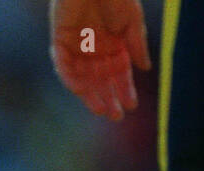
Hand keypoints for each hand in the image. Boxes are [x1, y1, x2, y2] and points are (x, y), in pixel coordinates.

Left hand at [49, 0, 150, 120]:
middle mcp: (95, 50)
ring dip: (91, 96)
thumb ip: (136, 45)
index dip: (125, 89)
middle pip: (101, 81)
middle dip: (109, 98)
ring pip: (83, 79)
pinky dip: (71, 80)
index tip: (132, 105)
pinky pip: (64, 67)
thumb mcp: (131, 21)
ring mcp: (76, 48)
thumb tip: (145, 69)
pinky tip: (82, 91)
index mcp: (114, 45)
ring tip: (102, 109)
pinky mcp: (59, 43)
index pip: (119, 74)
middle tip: (117, 116)